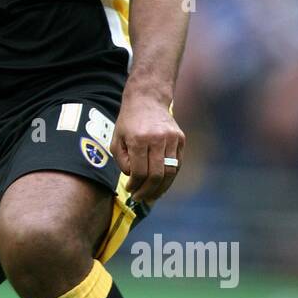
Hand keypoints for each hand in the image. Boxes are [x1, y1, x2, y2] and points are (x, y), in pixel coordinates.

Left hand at [111, 89, 184, 204]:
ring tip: (151, 196)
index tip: (130, 190)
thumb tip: (133, 178)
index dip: (135, 185)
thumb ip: (122, 161)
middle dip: (147, 191)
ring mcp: (172, 138)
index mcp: (139, 139)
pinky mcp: (181, 139)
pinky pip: (177, 164)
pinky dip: (170, 177)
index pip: (139, 171)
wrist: (147, 99)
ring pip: (170, 172)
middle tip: (140, 198)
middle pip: (156, 175)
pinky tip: (161, 185)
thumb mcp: (116, 139)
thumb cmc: (129, 122)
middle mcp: (157, 139)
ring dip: (161, 188)